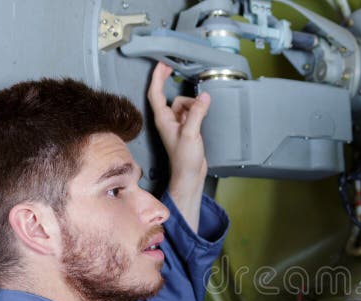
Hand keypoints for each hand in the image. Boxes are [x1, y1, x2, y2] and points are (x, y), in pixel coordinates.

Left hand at [147, 62, 210, 231]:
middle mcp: (168, 120)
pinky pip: (191, 113)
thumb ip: (197, 113)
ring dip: (194, 105)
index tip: (162, 64)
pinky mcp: (187, 130)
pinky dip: (197, 111)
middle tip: (175, 70)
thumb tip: (204, 97)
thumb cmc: (184, 159)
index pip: (156, 93)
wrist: (190, 175)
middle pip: (172, 97)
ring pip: (185, 105)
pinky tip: (203, 117)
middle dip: (177, 89)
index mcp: (163, 119)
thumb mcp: (191, 133)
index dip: (158, 77)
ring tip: (201, 114)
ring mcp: (177, 125)